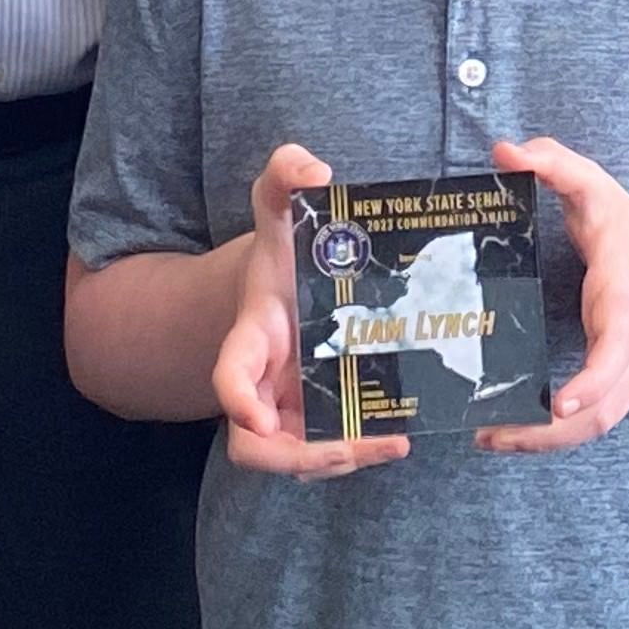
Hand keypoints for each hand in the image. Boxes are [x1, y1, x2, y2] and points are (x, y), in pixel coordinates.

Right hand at [216, 144, 407, 481]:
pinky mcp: (319, 419)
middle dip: (300, 457)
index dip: (237, 400)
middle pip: (254, 447)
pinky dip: (358, 453)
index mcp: (250, 336)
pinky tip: (400, 435)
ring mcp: (289, 408)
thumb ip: (285, 174)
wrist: (285, 286)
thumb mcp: (280, 206)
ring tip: (393, 442)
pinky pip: (329, 452)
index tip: (260, 418)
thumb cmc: (283, 251)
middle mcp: (263, 383)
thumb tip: (315, 169)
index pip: (228, 376)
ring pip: (297, 460)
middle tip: (354, 443)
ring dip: (341, 460)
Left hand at [478, 135, 628, 454]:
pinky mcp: (623, 388)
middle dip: (549, 431)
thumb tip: (505, 150)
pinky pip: (591, 424)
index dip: (595, 378)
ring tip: (488, 439)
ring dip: (543, 442)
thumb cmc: (626, 226)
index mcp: (626, 296)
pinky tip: (508, 433)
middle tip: (491, 433)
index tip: (562, 402)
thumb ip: (553, 162)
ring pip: (596, 425)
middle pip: (603, 407)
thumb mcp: (594, 186)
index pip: (619, 345)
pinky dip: (552, 437)